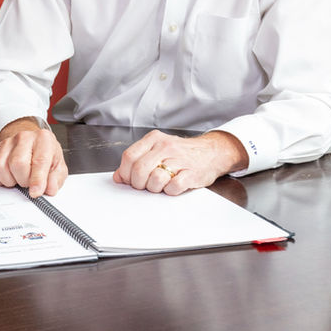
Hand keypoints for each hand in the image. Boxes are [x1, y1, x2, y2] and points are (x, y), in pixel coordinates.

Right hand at [0, 117, 67, 196]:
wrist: (32, 143)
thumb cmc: (45, 155)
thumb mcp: (58, 167)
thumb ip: (56, 179)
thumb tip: (49, 189)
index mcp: (44, 140)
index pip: (39, 160)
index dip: (37, 179)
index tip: (35, 192)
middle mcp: (24, 137)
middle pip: (17, 163)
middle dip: (23, 180)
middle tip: (28, 182)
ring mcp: (7, 142)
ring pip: (0, 167)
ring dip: (10, 180)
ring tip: (18, 178)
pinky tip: (8, 176)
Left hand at [115, 130, 247, 194]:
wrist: (212, 152)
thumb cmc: (182, 153)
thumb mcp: (156, 150)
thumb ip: (136, 161)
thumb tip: (118, 176)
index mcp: (154, 139)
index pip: (129, 156)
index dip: (125, 172)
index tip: (128, 180)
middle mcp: (165, 147)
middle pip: (139, 169)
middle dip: (138, 183)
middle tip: (144, 185)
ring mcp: (179, 159)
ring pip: (154, 178)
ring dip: (154, 187)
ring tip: (160, 184)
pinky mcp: (191, 173)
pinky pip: (172, 187)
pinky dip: (170, 191)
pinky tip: (173, 186)